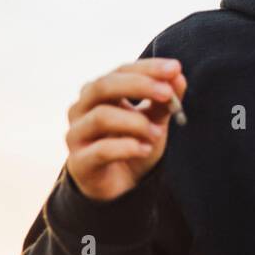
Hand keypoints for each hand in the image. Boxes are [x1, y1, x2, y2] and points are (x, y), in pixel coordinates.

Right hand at [65, 58, 186, 201]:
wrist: (119, 186)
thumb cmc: (133, 143)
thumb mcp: (154, 119)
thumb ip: (165, 99)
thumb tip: (178, 75)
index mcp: (99, 92)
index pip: (121, 70)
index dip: (147, 68)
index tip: (175, 69)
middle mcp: (81, 108)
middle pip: (104, 85)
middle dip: (139, 85)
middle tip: (167, 94)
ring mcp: (76, 134)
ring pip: (101, 116)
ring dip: (136, 123)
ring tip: (157, 134)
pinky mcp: (79, 162)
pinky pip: (101, 150)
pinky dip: (127, 147)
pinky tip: (145, 149)